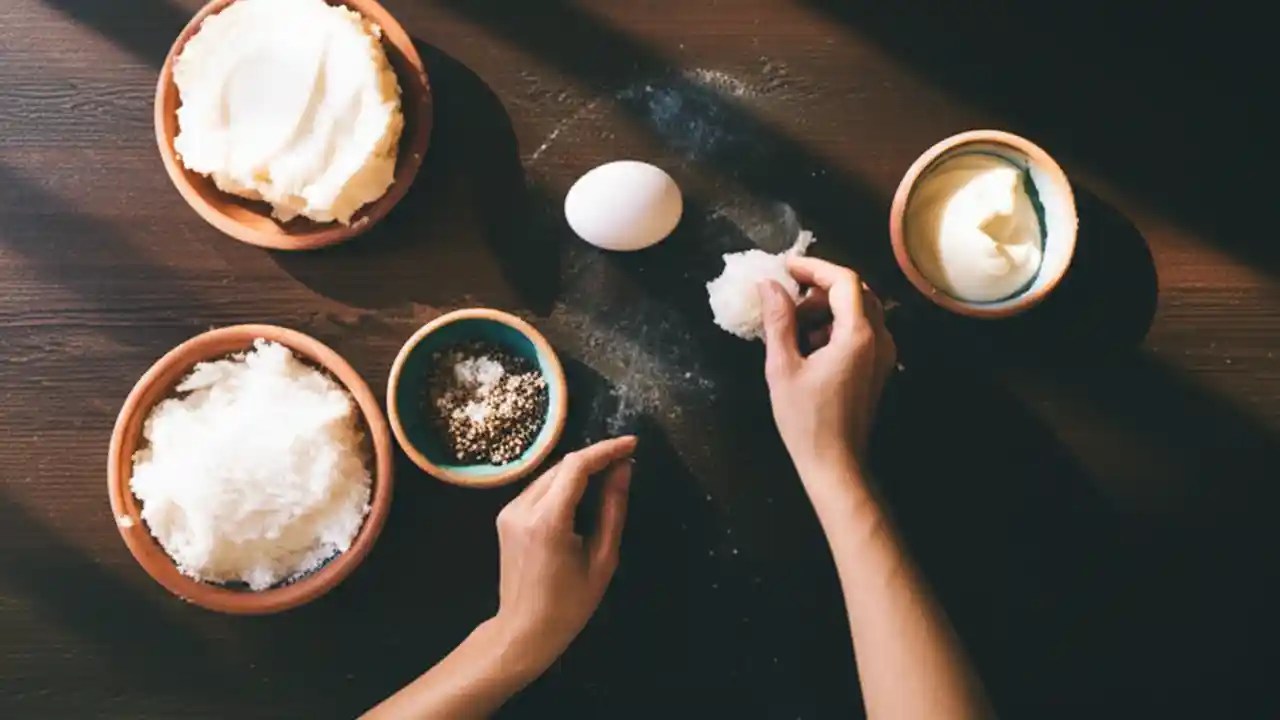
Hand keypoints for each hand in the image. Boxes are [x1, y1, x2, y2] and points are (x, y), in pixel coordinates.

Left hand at [492, 435, 636, 673]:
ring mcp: (509, 511)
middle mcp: (522, 508)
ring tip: (609, 472)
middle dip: (595, 457)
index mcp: (547, 521)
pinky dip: (562, 484)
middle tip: (626, 459)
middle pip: (562, 466)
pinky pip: (539, 489)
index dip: (606, 450)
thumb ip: (613, 509)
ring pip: (550, 474)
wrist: (524, 629)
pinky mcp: (505, 516)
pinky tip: (582, 491)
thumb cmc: (570, 603)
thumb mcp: (603, 558)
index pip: (576, 467)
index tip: (632, 444)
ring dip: (579, 469)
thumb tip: (623, 469)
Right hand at [758, 257, 894, 477]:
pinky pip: (861, 332)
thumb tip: (770, 286)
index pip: (843, 280)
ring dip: (826, 310)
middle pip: (854, 292)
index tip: (786, 269)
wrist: (835, 463)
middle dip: (818, 290)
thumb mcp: (783, 367)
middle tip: (787, 303)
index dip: (814, 268)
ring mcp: (884, 355)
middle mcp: (880, 340)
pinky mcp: (879, 368)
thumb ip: (778, 321)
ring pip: (859, 311)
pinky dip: (835, 328)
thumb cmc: (806, 421)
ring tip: (794, 332)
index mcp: (859, 336)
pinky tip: (809, 349)